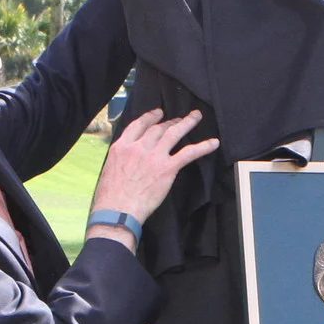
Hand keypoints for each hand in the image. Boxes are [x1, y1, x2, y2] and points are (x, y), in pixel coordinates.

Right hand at [89, 109, 217, 240]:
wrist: (118, 209)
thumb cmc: (111, 197)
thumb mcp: (111, 169)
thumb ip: (123, 160)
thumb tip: (130, 161)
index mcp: (122, 147)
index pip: (138, 125)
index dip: (150, 117)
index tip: (157, 113)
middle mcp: (138, 147)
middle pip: (157, 129)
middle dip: (169, 122)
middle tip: (178, 120)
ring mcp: (154, 156)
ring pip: (173, 133)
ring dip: (186, 123)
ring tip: (195, 117)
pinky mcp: (167, 168)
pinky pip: (188, 153)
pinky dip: (202, 147)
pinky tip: (213, 143)